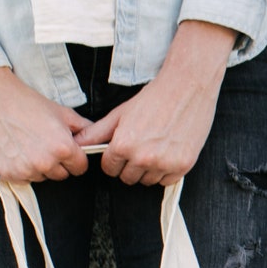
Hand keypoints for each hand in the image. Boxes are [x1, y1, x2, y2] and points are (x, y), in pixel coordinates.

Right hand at [0, 67, 92, 181]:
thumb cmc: (26, 102)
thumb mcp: (60, 111)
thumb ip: (81, 128)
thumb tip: (95, 137)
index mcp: (63, 148)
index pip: (80, 168)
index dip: (75, 158)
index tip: (67, 151)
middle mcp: (46, 163)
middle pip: (61, 175)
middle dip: (58, 163)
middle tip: (44, 143)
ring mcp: (26, 170)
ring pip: (42, 178)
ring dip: (39, 167)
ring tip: (28, 144)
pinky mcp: (9, 174)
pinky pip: (23, 178)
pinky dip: (22, 168)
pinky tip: (16, 149)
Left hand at [73, 21, 236, 185]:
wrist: (188, 85)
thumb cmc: (154, 97)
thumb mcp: (121, 113)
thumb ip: (98, 132)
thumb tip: (78, 142)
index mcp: (124, 145)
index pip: (110, 169)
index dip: (114, 159)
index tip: (123, 148)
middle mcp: (142, 158)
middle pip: (127, 178)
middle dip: (130, 165)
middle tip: (141, 146)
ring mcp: (163, 163)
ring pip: (146, 181)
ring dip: (148, 169)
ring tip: (155, 147)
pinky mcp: (182, 166)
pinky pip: (166, 181)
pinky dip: (166, 171)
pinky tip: (168, 152)